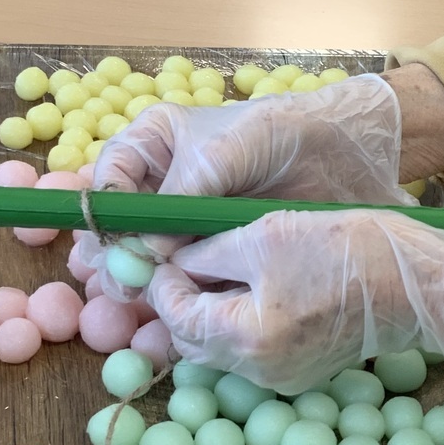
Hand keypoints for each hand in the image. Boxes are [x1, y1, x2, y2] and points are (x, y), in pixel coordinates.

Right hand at [80, 73, 414, 293]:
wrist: (339, 151)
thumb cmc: (275, 134)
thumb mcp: (220, 157)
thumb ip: (179, 199)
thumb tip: (149, 250)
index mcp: (153, 144)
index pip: (109, 182)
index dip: (104, 216)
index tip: (108, 247)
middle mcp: (163, 183)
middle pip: (122, 225)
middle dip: (114, 256)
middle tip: (115, 286)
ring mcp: (188, 218)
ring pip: (149, 255)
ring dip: (138, 280)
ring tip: (135, 302)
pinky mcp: (214, 246)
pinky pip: (184, 272)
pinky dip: (174, 291)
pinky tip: (167, 310)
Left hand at [149, 210, 443, 397]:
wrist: (412, 282)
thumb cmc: (343, 250)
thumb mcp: (263, 235)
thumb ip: (207, 252)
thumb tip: (174, 261)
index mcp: (245, 338)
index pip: (175, 314)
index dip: (164, 280)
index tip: (167, 249)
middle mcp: (258, 370)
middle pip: (191, 340)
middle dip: (183, 301)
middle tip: (190, 260)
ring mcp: (281, 377)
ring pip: (219, 349)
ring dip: (210, 314)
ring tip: (224, 271)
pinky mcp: (301, 372)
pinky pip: (251, 354)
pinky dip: (241, 326)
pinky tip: (257, 291)